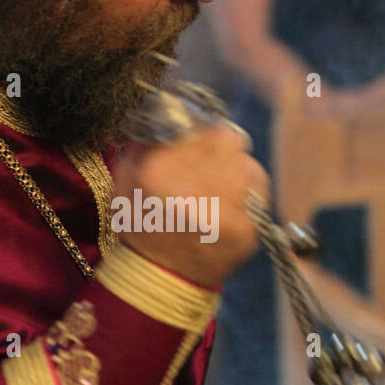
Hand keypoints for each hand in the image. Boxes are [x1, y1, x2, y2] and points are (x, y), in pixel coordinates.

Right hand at [111, 123, 269, 288]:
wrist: (162, 278)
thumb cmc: (142, 223)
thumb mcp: (126, 179)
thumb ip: (146, 139)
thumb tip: (172, 107)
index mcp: (157, 173)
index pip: (200, 125)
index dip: (200, 132)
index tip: (195, 143)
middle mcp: (192, 189)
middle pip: (228, 139)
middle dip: (220, 147)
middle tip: (211, 164)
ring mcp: (224, 212)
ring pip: (247, 162)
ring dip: (236, 169)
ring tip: (220, 188)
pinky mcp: (247, 230)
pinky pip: (258, 191)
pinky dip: (248, 192)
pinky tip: (231, 205)